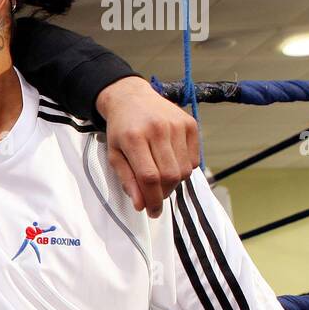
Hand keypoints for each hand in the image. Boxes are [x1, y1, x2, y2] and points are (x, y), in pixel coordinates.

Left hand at [97, 77, 200, 216]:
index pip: (149, 177)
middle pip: (170, 175)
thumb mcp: (114, 154)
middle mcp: (158, 130)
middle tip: (155, 196)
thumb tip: (141, 204)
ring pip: (184, 170)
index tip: (152, 212)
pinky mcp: (190, 123)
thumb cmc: (121, 129)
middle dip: (163, 193)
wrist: (131, 97)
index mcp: (134, 138)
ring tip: (161, 177)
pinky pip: (194, 159)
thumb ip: (127, 180)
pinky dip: (184, 169)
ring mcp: (177, 125)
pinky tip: (171, 162)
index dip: (152, 199)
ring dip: (174, 182)